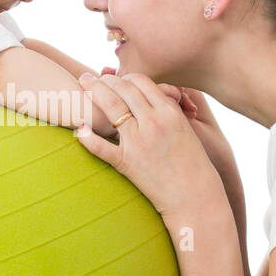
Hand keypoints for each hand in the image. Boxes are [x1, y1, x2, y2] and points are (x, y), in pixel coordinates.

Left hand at [74, 72, 223, 217]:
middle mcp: (154, 122)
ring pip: (111, 107)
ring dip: (93, 92)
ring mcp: (139, 141)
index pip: (141, 82)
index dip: (124, 77)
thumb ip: (167, 112)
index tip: (114, 78)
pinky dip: (87, 137)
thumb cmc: (194, 166)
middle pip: (123, 89)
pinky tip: (79, 129)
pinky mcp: (128, 163)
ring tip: (82, 85)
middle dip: (104, 80)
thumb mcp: (185, 130)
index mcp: (170, 112)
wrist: (196, 198)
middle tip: (89, 77)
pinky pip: (102, 147)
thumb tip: (148, 100)